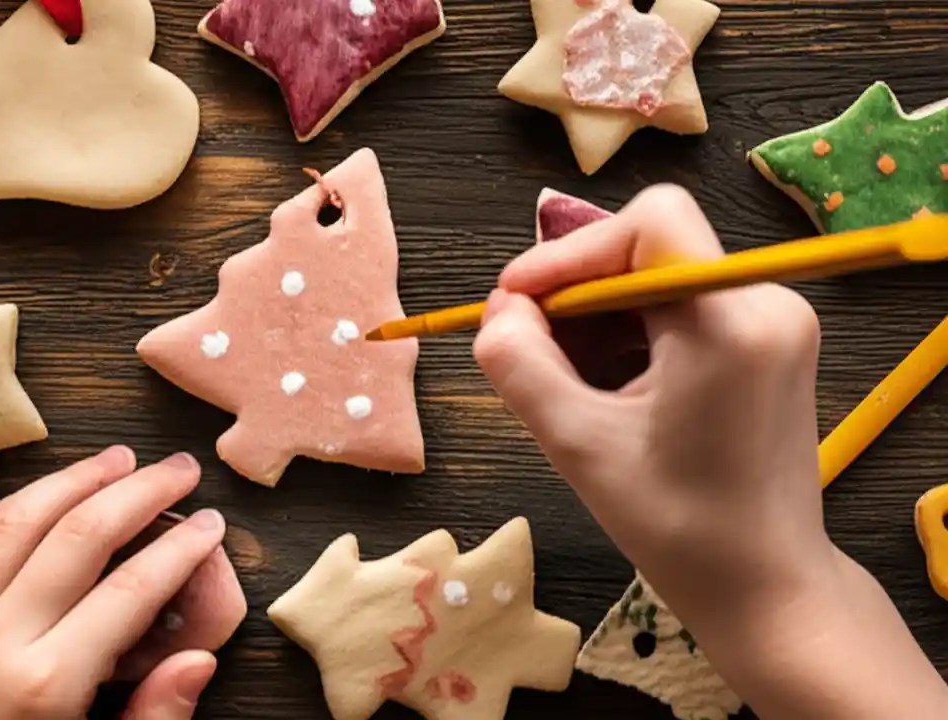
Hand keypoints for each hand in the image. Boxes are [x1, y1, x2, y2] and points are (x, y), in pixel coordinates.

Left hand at [0, 448, 227, 719]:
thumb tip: (198, 660)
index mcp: (46, 687)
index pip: (132, 590)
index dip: (180, 549)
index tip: (211, 523)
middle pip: (79, 536)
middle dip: (138, 493)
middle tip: (179, 468)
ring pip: (13, 522)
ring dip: (70, 480)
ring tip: (115, 459)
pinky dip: (0, 515)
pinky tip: (36, 500)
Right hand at [475, 185, 947, 717]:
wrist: (766, 588)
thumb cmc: (679, 528)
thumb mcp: (579, 446)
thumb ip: (521, 366)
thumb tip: (497, 311)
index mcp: (730, 323)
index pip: (650, 222)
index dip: (572, 252)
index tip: (518, 301)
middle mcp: (765, 304)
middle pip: (649, 250)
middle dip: (576, 293)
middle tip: (526, 348)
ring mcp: (773, 324)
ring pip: (659, 280)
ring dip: (598, 320)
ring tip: (563, 382)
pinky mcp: (768, 346)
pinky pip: (681, 311)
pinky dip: (630, 338)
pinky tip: (602, 390)